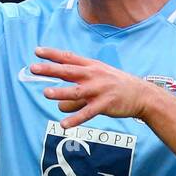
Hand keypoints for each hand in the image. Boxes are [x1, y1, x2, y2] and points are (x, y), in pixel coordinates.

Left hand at [30, 47, 150, 128]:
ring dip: (61, 92)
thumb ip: (76, 95)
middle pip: (68, 71)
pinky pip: (87, 113)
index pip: (68, 58)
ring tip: (46, 93)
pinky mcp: (105, 104)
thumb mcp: (97, 83)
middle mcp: (94, 75)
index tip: (37, 51)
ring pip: (77, 91)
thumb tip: (59, 106)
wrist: (141, 94)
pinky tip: (64, 125)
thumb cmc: (116, 87)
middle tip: (33, 68)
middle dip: (50, 69)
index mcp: (91, 66)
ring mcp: (100, 90)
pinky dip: (75, 119)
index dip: (52, 54)